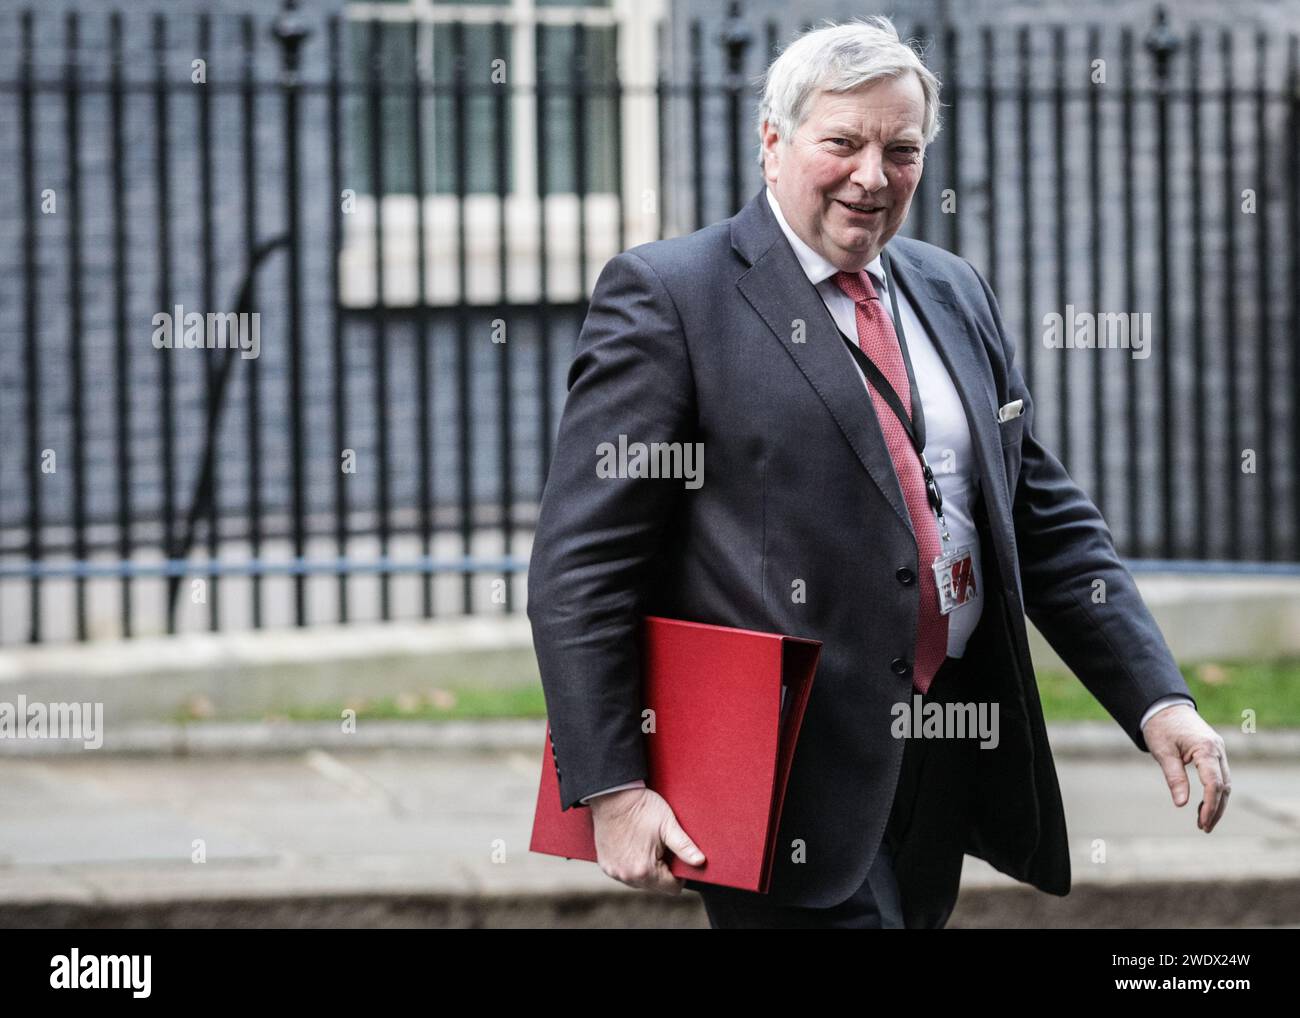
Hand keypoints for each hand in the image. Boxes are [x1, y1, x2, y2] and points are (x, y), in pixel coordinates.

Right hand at [589, 786, 705, 894]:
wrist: (612, 794)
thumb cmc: (641, 807)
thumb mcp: (667, 825)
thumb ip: (685, 847)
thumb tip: (700, 862)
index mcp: (645, 870)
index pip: (671, 888)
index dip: (679, 875)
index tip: (677, 857)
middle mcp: (627, 876)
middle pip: (655, 886)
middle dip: (662, 871)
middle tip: (661, 847)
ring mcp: (614, 871)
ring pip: (639, 881)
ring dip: (646, 870)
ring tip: (647, 846)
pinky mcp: (605, 864)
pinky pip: (624, 874)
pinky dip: (631, 865)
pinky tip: (632, 847)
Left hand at [1143, 704, 1230, 832]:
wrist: (1164, 706)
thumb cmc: (1160, 727)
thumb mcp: (1163, 752)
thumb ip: (1174, 777)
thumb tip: (1181, 804)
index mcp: (1206, 748)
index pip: (1214, 784)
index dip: (1210, 806)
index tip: (1202, 822)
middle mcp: (1218, 750)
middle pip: (1224, 786)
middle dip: (1216, 809)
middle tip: (1203, 828)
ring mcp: (1219, 751)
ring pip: (1224, 783)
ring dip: (1217, 803)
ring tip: (1203, 822)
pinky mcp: (1214, 753)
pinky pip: (1219, 776)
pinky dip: (1214, 792)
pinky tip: (1203, 806)